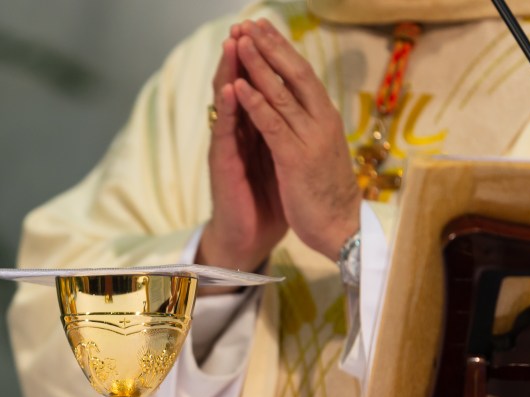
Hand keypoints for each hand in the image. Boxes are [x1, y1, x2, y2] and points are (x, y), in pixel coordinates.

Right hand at [196, 24, 288, 274]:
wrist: (251, 237)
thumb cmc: (268, 201)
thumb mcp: (285, 160)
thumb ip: (286, 134)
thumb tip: (305, 112)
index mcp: (258, 129)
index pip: (260, 87)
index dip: (264, 61)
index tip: (270, 31)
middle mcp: (241, 132)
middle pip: (240, 84)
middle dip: (244, 55)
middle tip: (245, 24)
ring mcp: (229, 146)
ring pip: (227, 102)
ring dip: (229, 71)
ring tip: (233, 44)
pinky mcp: (223, 165)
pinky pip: (225, 132)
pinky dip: (227, 110)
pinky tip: (229, 89)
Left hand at [227, 19, 359, 260]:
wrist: (341, 230)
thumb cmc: (328, 193)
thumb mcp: (321, 151)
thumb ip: (310, 126)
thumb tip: (299, 104)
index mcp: (327, 118)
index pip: (303, 74)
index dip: (282, 49)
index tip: (263, 28)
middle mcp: (322, 121)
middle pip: (294, 73)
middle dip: (269, 47)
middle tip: (248, 24)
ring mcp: (309, 139)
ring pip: (281, 93)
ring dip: (257, 66)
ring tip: (239, 42)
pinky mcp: (295, 160)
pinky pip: (272, 125)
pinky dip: (255, 103)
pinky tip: (239, 86)